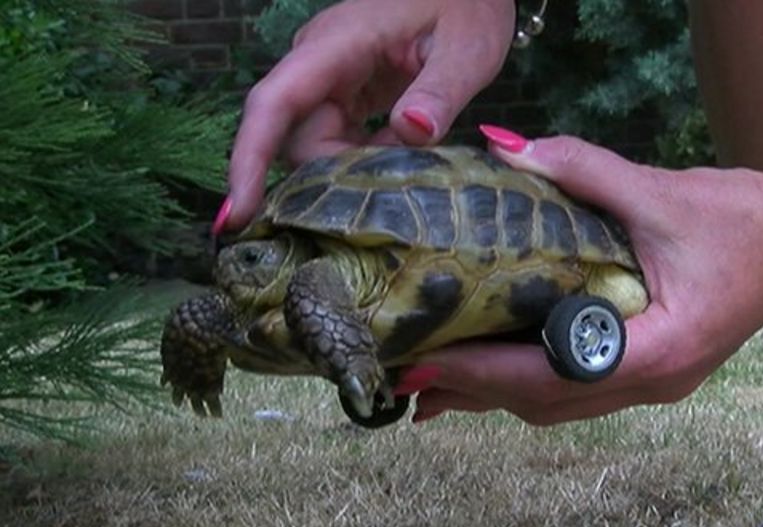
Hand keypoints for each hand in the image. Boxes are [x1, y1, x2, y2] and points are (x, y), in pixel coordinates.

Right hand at [219, 0, 515, 231]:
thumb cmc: (467, 9)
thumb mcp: (468, 52)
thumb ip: (440, 93)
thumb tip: (411, 132)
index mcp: (336, 44)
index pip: (274, 104)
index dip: (249, 159)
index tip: (238, 213)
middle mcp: (318, 62)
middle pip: (296, 139)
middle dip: (334, 176)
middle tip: (394, 190)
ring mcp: (328, 79)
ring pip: (316, 147)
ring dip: (354, 170)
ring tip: (407, 166)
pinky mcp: (345, 95)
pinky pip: (339, 142)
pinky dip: (367, 160)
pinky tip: (405, 153)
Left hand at [400, 129, 762, 424]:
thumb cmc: (746, 220)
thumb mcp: (661, 193)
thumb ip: (584, 171)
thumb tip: (508, 148)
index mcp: (659, 351)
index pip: (552, 375)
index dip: (483, 375)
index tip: (425, 363)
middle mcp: (653, 383)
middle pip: (546, 403)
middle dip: (474, 393)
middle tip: (406, 376)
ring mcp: (654, 384)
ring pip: (559, 404)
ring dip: (496, 395)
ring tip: (435, 382)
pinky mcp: (651, 369)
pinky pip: (577, 388)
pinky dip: (528, 382)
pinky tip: (495, 365)